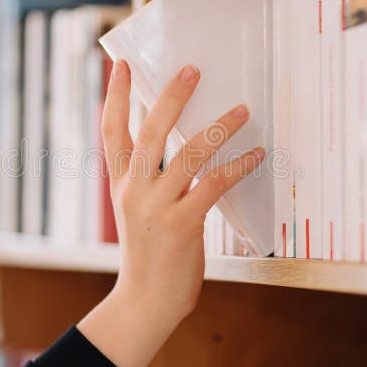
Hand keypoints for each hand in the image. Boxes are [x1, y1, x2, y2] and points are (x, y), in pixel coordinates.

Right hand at [78, 60, 263, 366]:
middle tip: (192, 70)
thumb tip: (183, 143)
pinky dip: (237, 166)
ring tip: (242, 109)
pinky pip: (213, 185)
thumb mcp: (137, 211)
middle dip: (171, 97)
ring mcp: (156, 208)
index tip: (121, 63)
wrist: (144, 302)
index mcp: (120, 183)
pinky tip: (256, 154)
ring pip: (187, 154)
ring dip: (218, 128)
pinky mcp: (182, 226)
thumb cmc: (148, 254)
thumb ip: (151, 179)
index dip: (115, 95)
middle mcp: (133, 190)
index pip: (110, 130)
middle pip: (150, 132)